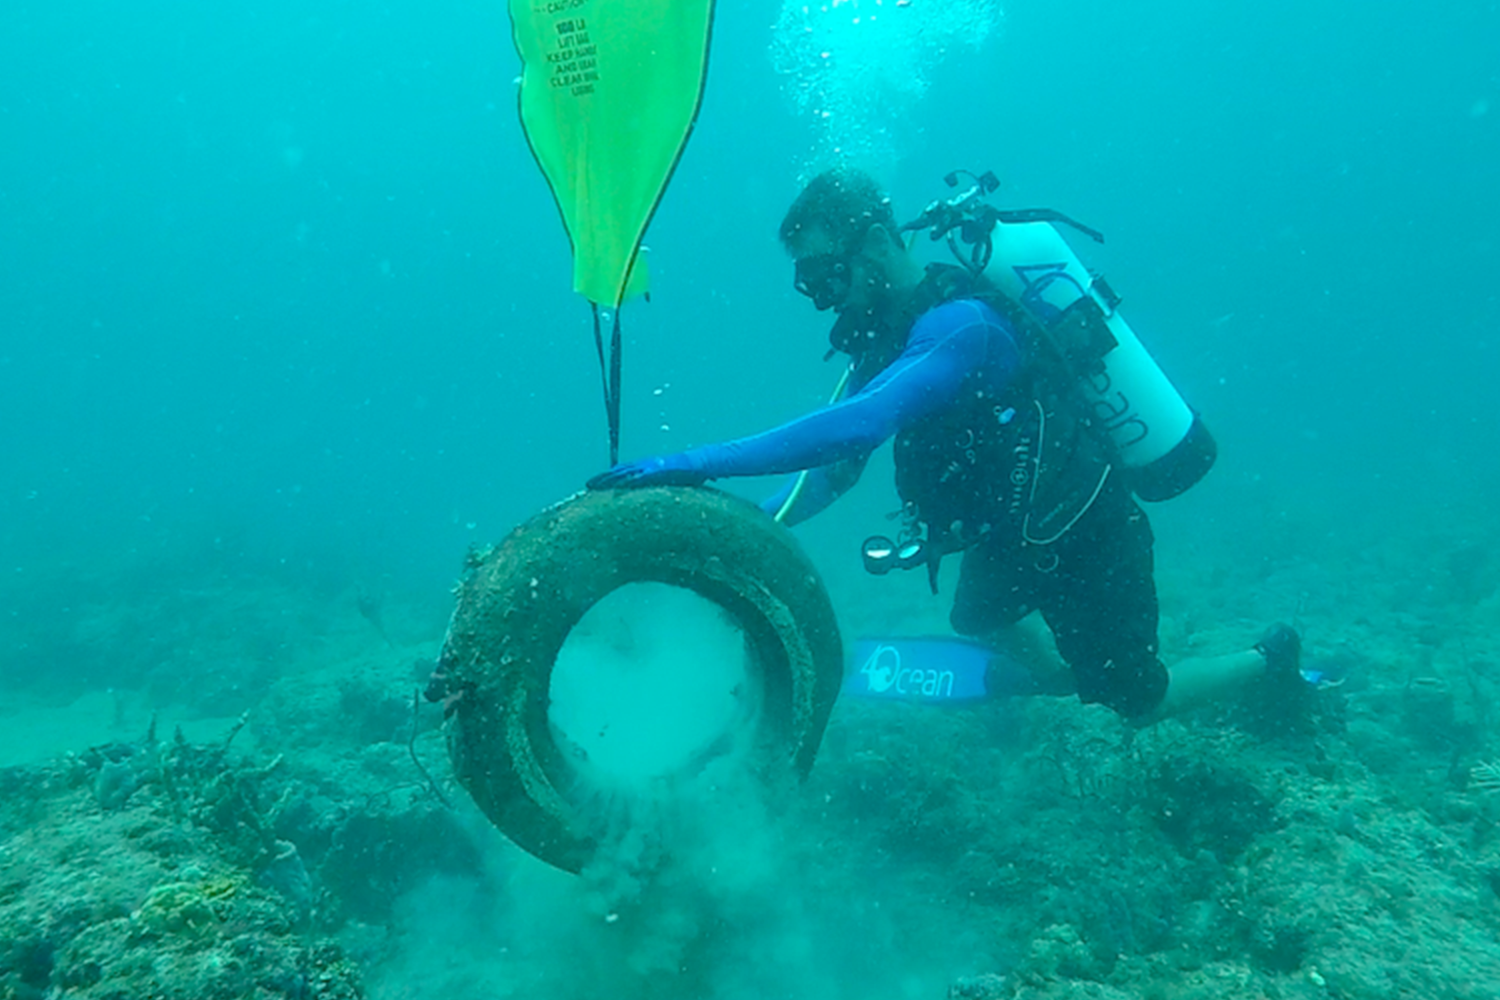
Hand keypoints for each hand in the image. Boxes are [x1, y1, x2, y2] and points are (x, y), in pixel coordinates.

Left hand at [587, 453, 706, 489]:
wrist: (700, 463)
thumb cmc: (687, 474)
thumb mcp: (669, 483)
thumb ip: (659, 489)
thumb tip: (654, 502)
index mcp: (647, 467)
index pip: (623, 471)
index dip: (609, 477)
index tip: (595, 484)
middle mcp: (645, 464)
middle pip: (619, 471)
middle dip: (603, 478)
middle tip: (587, 485)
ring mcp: (650, 466)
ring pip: (624, 472)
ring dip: (609, 479)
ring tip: (594, 485)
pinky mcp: (657, 469)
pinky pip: (639, 476)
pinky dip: (627, 481)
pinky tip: (617, 486)